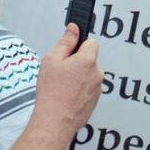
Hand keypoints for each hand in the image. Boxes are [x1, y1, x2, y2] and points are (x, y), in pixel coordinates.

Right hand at [35, 24, 102, 141]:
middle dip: (77, 62)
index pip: (91, 42)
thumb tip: (74, 28)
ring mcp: (98, 88)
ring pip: (89, 74)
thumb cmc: (51, 91)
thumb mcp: (52, 60)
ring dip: (79, 77)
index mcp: (88, 60)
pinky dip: (80, 89)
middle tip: (61, 72)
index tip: (69, 52)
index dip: (79, 45)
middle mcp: (97, 73)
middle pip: (90, 59)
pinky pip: (88, 88)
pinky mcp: (95, 100)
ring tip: (62, 87)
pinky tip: (67, 96)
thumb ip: (65, 42)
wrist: (54, 122)